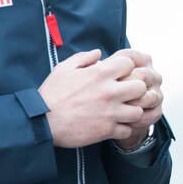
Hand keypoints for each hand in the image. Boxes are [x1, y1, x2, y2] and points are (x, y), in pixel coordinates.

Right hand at [38, 48, 154, 148]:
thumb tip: (98, 53)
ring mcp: (110, 112)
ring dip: (132, 111)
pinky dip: (123, 128)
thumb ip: (83, 58)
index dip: (126, 68)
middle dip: (136, 89)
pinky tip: (114, 125)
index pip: (129, 64)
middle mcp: (109, 92)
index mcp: (99, 74)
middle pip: (141, 87)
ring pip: (138, 111)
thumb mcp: (64, 69)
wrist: (41, 121)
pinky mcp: (107, 130)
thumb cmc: (51, 94)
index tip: (119, 75)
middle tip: (127, 94)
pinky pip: (128, 130)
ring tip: (123, 111)